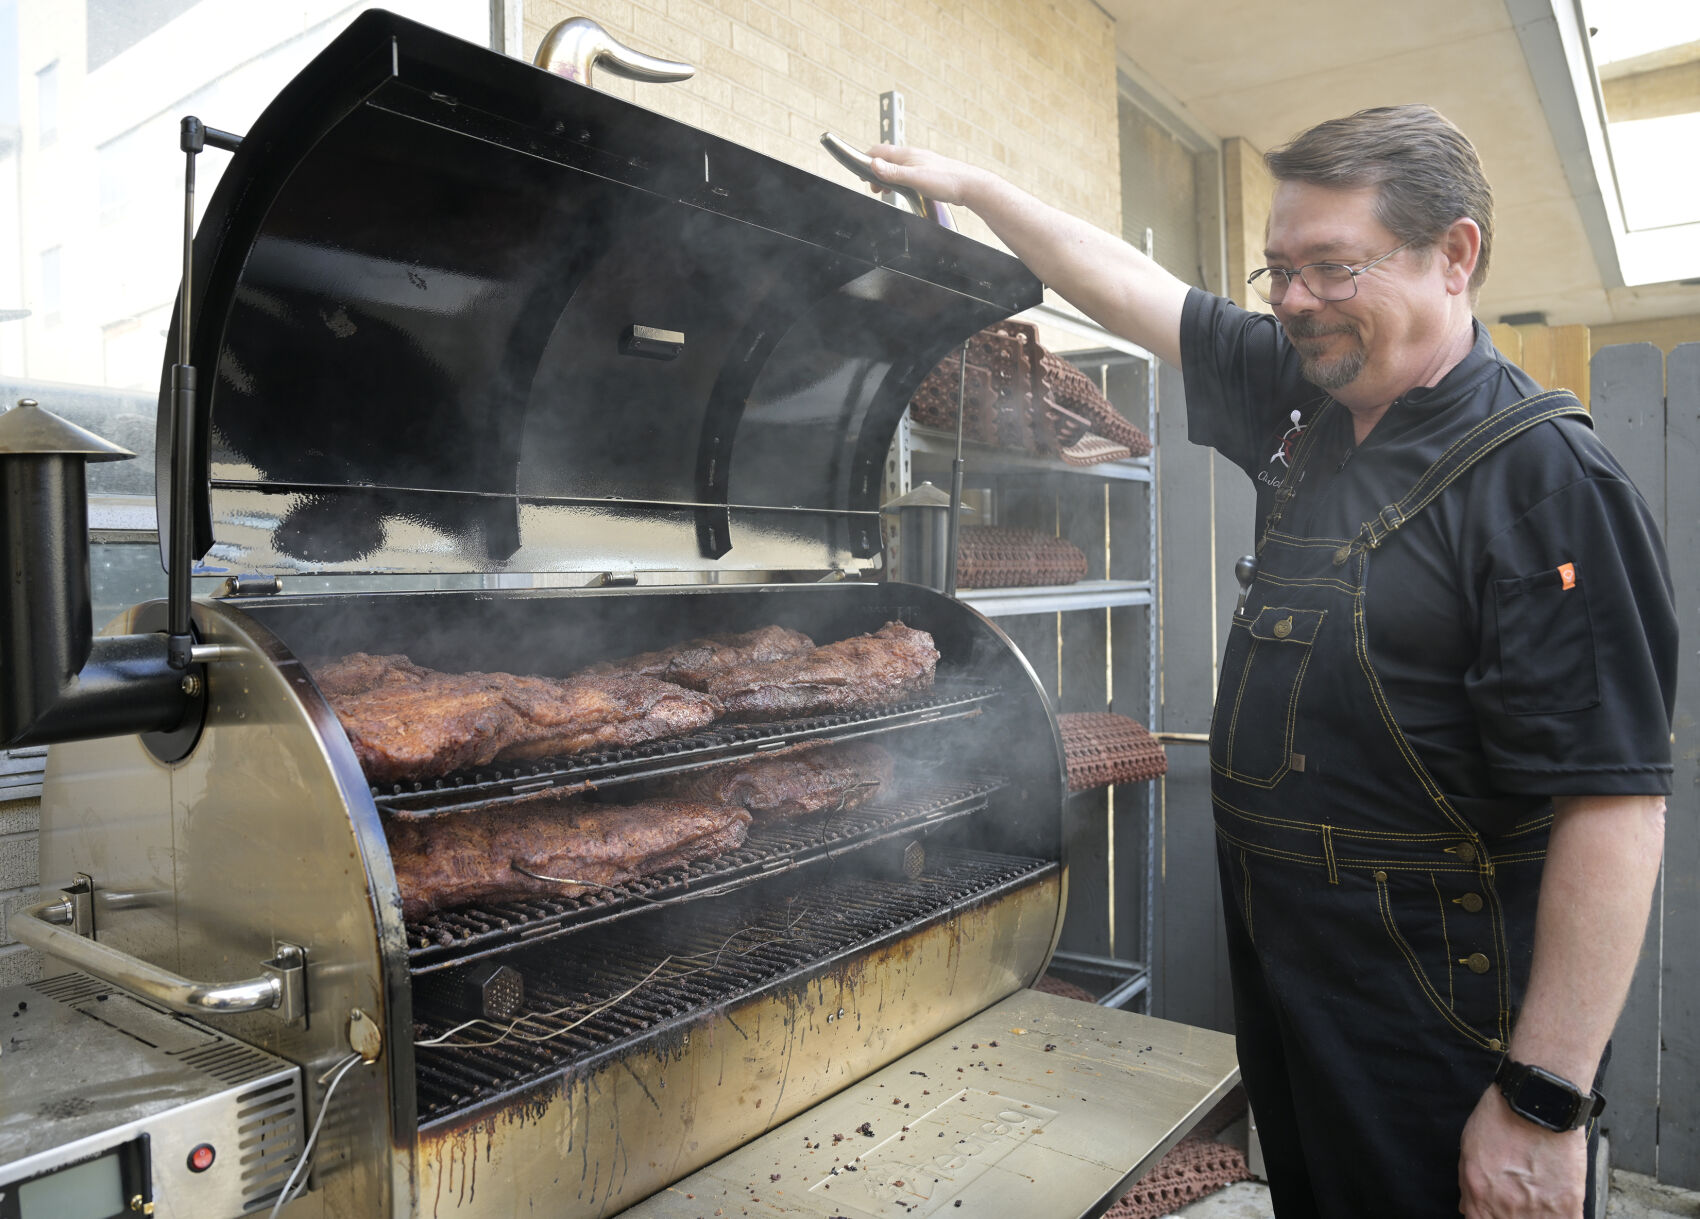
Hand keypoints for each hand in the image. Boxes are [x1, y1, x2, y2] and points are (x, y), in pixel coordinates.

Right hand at [863, 144, 989, 206]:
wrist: (969, 186)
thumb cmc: (945, 180)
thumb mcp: (914, 178)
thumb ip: (893, 171)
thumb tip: (873, 164)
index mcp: (906, 154)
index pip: (878, 151)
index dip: (866, 161)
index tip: (860, 174)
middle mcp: (912, 157)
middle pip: (886, 160)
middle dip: (875, 173)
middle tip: (873, 189)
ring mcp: (920, 164)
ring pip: (896, 168)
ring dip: (887, 178)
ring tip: (884, 191)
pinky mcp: (927, 173)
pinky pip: (906, 174)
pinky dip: (898, 182)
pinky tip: (902, 191)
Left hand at [1458, 1085, 1586, 1216]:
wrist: (1536, 1104)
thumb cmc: (1500, 1120)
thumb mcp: (1469, 1150)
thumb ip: (1469, 1185)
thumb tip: (1469, 1208)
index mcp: (1480, 1198)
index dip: (1486, 1218)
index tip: (1493, 1213)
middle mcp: (1508, 1210)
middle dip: (1509, 1216)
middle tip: (1515, 1202)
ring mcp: (1540, 1212)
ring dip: (1534, 1217)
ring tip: (1534, 1200)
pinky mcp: (1568, 1206)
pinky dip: (1559, 1218)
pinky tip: (1553, 1208)